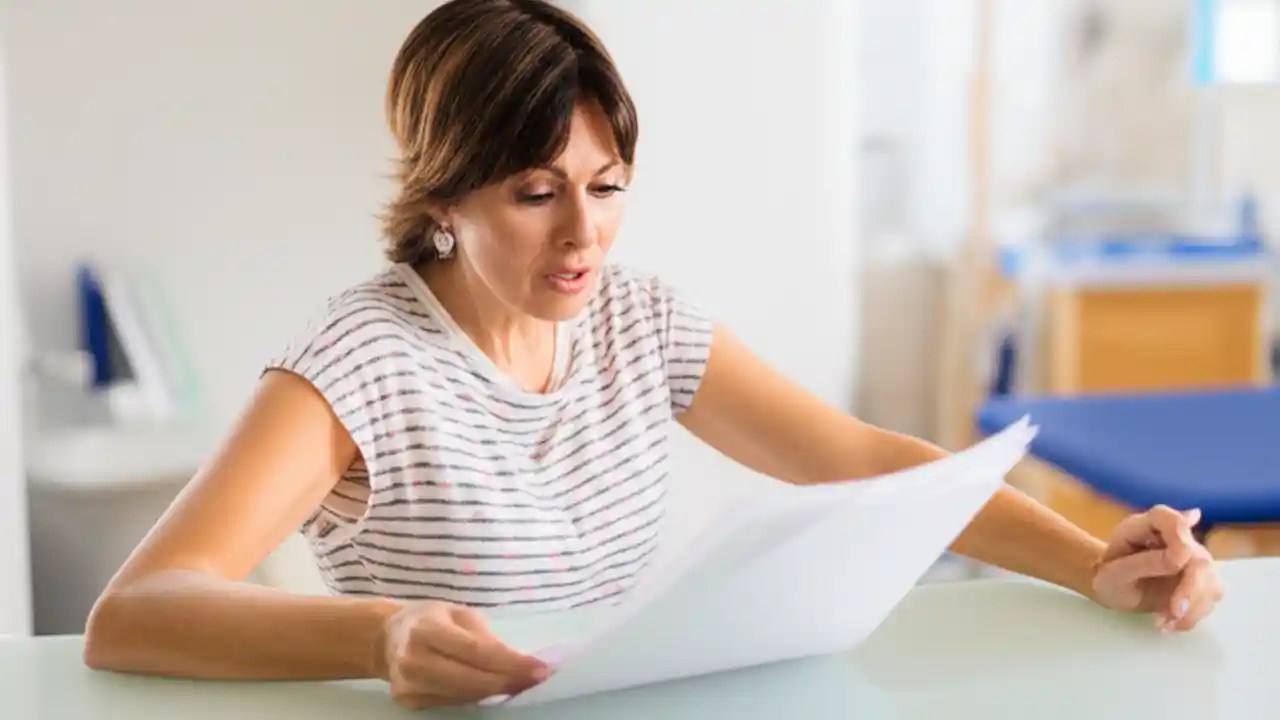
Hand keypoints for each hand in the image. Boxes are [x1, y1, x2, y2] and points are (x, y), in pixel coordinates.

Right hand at [376, 601, 550, 708]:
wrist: (386, 638)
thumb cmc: (430, 619)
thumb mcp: (458, 613)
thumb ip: (485, 638)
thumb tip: (520, 663)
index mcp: (426, 628)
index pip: (476, 651)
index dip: (511, 663)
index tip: (541, 669)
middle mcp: (413, 659)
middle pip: (470, 680)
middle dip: (508, 681)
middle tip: (536, 679)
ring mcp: (407, 684)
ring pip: (464, 695)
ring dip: (495, 691)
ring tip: (519, 682)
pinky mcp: (407, 701)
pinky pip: (451, 702)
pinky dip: (475, 696)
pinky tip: (489, 687)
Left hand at [1091, 505, 1222, 631]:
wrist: (1116, 589)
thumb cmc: (1110, 576)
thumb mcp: (1115, 572)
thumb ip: (1144, 562)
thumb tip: (1182, 552)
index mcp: (1149, 525)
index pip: (1172, 519)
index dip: (1181, 536)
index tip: (1177, 561)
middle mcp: (1178, 538)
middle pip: (1200, 559)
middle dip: (1191, 590)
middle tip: (1174, 612)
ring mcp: (1194, 558)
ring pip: (1211, 582)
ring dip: (1191, 609)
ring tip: (1162, 622)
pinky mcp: (1203, 580)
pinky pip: (1209, 599)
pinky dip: (1191, 616)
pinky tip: (1170, 623)